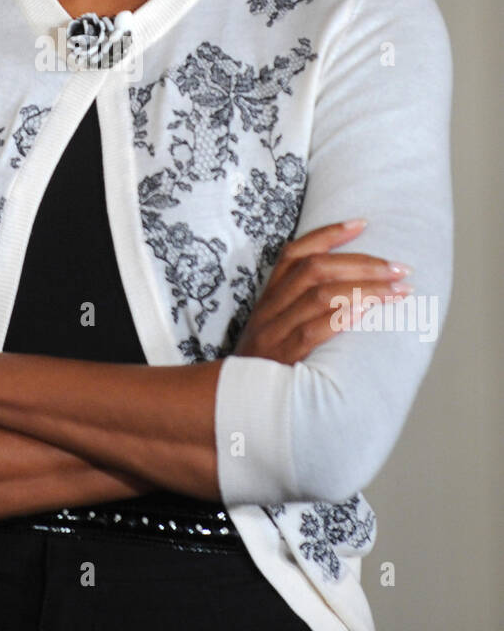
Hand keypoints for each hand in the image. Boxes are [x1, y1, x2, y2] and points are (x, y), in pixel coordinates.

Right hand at [233, 219, 412, 365]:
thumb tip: (351, 291)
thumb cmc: (264, 369)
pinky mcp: (282, 359)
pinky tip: (366, 312)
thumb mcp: (275, 332)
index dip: (328, 235)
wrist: (232, 406)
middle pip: (314, 270)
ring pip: (319, 296)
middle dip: (361, 263)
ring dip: (365, 289)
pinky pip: (311, 332)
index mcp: (269, 299)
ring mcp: (274, 334)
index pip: (294, 254)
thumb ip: (301, 311)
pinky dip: (341, 317)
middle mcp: (269, 310)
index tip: (363, 223)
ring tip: (398, 290)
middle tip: (398, 268)